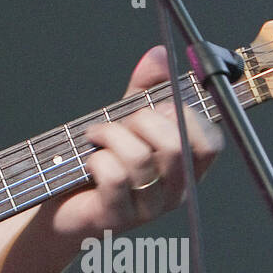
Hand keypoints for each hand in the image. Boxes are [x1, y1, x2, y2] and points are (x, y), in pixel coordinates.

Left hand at [43, 45, 222, 243]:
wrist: (62, 206)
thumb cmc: (100, 161)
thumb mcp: (126, 120)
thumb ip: (146, 88)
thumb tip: (160, 54)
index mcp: (186, 169)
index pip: (210, 144)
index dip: (186, 117)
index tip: (158, 108)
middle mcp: (175, 192)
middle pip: (176, 146)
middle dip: (142, 120)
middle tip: (121, 122)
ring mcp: (148, 209)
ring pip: (140, 157)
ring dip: (110, 135)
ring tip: (96, 136)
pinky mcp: (117, 218)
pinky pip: (113, 176)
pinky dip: (96, 158)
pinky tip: (89, 160)